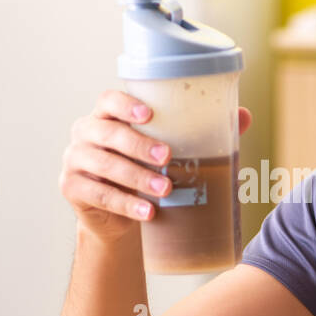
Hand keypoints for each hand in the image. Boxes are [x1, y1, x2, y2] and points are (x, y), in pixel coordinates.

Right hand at [59, 89, 250, 241]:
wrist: (114, 215)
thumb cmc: (143, 170)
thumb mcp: (165, 151)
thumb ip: (200, 132)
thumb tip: (243, 116)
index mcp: (106, 115)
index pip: (108, 100)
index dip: (125, 104)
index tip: (149, 115)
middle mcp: (85, 133)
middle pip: (107, 132)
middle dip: (138, 145)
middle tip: (167, 157)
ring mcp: (74, 160)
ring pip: (104, 165)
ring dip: (136, 177)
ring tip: (165, 189)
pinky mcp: (71, 188)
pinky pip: (99, 196)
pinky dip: (125, 204)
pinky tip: (147, 212)